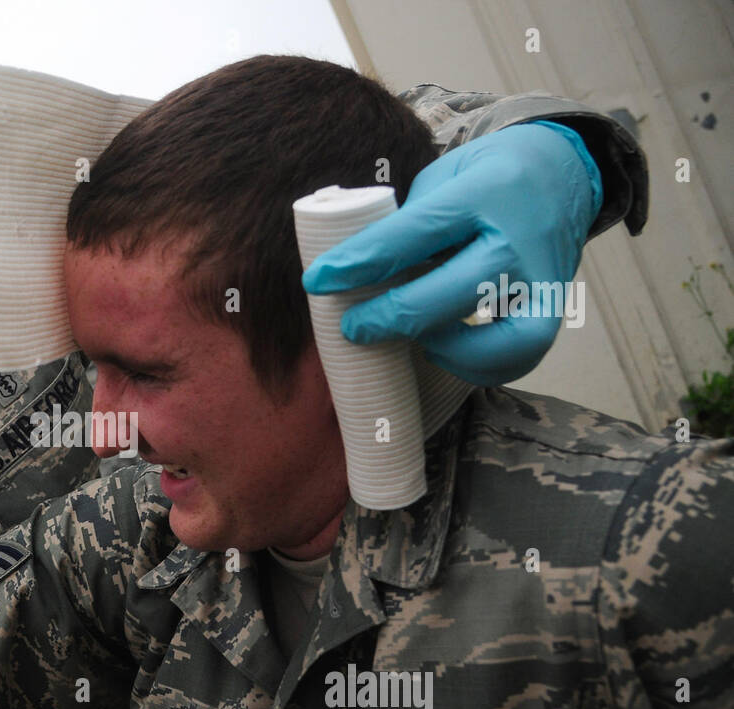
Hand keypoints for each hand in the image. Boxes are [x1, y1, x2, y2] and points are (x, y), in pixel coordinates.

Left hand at [303, 121, 602, 385]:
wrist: (561, 173)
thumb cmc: (484, 180)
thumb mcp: (442, 180)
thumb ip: (405, 224)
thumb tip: (349, 273)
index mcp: (480, 194)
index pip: (410, 235)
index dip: (357, 263)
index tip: (316, 281)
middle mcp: (516, 239)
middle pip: (448, 293)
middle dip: (389, 318)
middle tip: (353, 327)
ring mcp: (542, 280)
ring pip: (496, 339)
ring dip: (442, 349)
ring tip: (409, 342)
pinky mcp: (553, 310)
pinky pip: (516, 357)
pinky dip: (475, 365)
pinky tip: (442, 350)